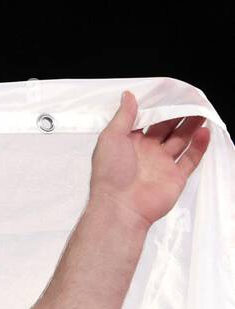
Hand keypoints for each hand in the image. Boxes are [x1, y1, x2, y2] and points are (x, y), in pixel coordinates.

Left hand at [89, 90, 210, 229]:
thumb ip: (122, 116)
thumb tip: (128, 96)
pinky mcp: (175, 178)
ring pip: (181, 141)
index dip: (158, 108)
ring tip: (202, 110)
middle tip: (192, 99)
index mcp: (128, 143)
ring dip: (191, 126)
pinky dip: (199, 145)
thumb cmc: (110, 174)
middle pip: (167, 129)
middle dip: (178, 114)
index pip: (147, 121)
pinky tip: (204, 131)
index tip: (171, 93)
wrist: (120, 208)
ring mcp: (161, 166)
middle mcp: (145, 153)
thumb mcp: (110, 138)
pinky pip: (190, 159)